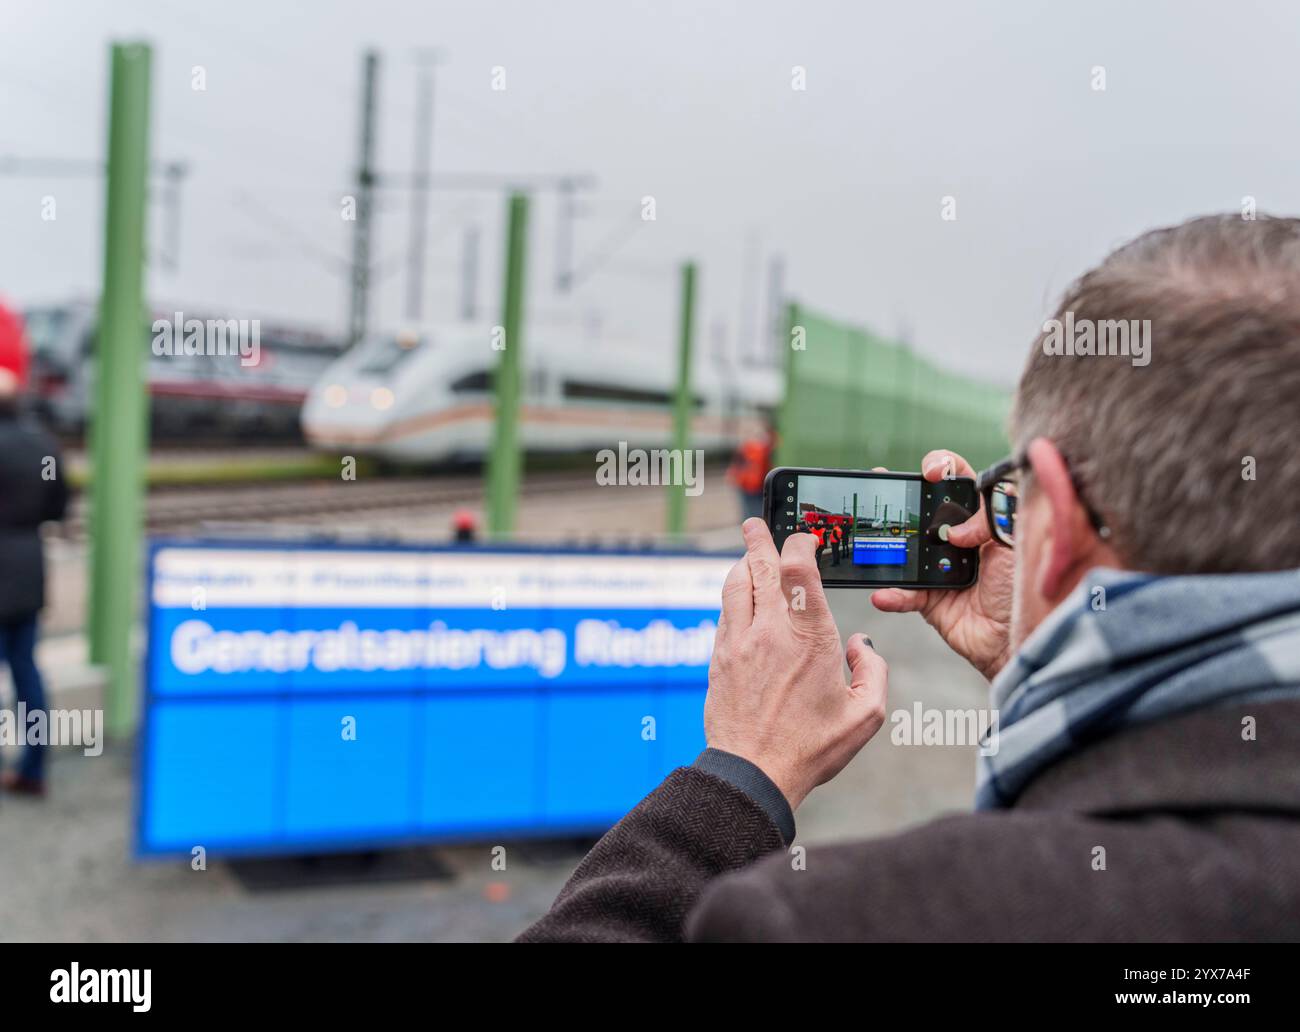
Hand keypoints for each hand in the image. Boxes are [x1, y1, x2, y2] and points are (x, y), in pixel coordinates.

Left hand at [705, 517, 887, 809]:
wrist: (753, 772)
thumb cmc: (812, 748)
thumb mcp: (866, 714)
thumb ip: (873, 671)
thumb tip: (862, 645)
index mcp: (810, 637)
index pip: (797, 567)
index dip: (800, 542)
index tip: (806, 539)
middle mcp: (770, 630)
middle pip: (759, 564)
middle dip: (759, 537)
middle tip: (757, 523)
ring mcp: (739, 641)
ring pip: (736, 583)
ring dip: (743, 562)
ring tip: (749, 553)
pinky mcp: (719, 657)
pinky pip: (724, 611)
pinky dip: (733, 594)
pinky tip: (740, 597)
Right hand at [870, 449, 1013, 680]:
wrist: (1021, 640)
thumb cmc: (1026, 589)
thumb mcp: (1016, 541)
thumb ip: (989, 519)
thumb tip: (953, 529)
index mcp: (983, 518)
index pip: (960, 480)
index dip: (943, 467)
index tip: (931, 472)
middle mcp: (959, 539)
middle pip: (925, 508)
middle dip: (902, 495)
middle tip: (885, 484)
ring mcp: (940, 568)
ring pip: (907, 548)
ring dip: (886, 542)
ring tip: (869, 532)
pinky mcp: (929, 599)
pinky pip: (904, 593)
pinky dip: (893, 594)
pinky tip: (884, 592)